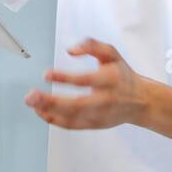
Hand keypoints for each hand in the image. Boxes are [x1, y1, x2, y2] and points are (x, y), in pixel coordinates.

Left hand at [25, 39, 149, 129]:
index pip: (85, 80)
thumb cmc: (122, 76)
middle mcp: (104, 100)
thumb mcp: (112, 54)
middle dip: (50, 101)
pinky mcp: (93, 125)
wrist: (140, 101)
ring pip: (71, 117)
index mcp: (109, 80)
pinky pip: (71, 125)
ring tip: (32, 103)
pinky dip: (54, 120)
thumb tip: (71, 49)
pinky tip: (41, 112)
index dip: (64, 78)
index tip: (46, 74)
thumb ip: (92, 45)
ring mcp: (98, 116)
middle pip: (75, 104)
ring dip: (48, 111)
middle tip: (31, 95)